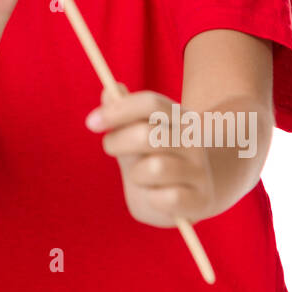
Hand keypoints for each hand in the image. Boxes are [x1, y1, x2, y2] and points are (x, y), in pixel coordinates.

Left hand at [85, 87, 216, 227]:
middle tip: (109, 147)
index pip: (151, 104)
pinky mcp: (200, 200)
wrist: (192, 195)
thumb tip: (109, 91)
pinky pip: (166, 198)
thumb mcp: (136, 135)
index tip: (91, 122)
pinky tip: (155, 198)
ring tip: (139, 177)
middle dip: (118, 142)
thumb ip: (121, 114)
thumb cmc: (155, 160)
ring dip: (136, 174)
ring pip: (155, 167)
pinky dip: (152, 199)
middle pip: (148, 134)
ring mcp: (199, 171)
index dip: (118, 110)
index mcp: (179, 118)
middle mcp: (193, 141)